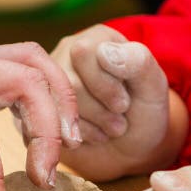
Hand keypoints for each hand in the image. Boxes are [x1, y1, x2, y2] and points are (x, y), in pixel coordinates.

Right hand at [50, 25, 182, 179]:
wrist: (130, 150)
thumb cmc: (143, 114)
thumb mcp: (153, 87)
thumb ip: (138, 62)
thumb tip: (104, 51)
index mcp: (95, 40)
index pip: (83, 53)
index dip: (105, 85)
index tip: (126, 103)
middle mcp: (65, 57)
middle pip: (67, 83)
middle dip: (99, 110)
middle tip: (119, 122)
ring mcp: (47, 86)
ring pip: (54, 106)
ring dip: (88, 127)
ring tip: (109, 130)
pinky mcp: (37, 113)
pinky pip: (45, 127)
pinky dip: (73, 139)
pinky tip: (89, 138)